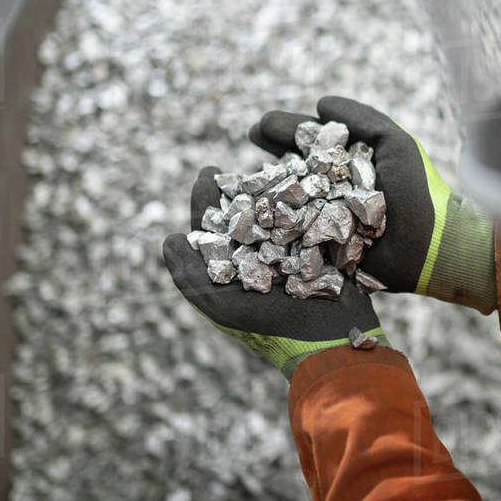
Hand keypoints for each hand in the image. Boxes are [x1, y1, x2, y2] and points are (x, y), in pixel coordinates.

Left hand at [163, 166, 387, 379]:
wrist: (330, 339)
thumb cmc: (270, 326)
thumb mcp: (220, 305)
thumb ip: (190, 275)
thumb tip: (170, 238)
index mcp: (233, 271)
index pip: (215, 228)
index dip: (209, 199)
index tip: (209, 171)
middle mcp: (260, 259)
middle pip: (247, 214)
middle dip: (243, 187)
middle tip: (244, 161)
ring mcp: (292, 253)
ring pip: (278, 213)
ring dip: (274, 189)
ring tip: (271, 166)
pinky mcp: (321, 249)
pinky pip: (310, 218)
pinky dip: (305, 200)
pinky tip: (303, 180)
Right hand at [249, 96, 497, 312]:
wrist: (429, 247)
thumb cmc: (416, 192)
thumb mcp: (395, 143)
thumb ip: (362, 119)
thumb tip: (320, 103)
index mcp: (354, 162)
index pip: (315, 141)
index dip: (289, 130)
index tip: (264, 124)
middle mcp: (339, 187)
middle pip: (297, 164)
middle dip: (274, 149)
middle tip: (251, 136)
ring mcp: (329, 217)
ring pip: (290, 196)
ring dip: (265, 184)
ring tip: (243, 172)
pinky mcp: (324, 246)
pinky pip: (292, 232)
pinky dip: (271, 221)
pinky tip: (249, 210)